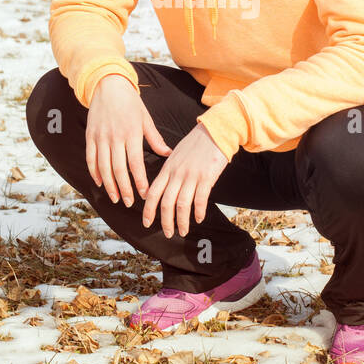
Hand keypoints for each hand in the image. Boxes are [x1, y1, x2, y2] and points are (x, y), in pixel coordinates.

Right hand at [86, 73, 171, 207]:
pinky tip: (100, 183)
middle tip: (129, 203)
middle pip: (119, 169)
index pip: (136, 163)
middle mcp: (115, 137)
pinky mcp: (90, 136)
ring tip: (115, 198)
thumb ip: (155, 139)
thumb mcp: (146, 119)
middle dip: (124, 189)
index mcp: (132, 133)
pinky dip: (94, 172)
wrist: (108, 85)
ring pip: (104, 167)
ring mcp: (100, 137)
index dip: (140, 181)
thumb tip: (168, 154)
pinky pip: (91, 158)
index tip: (145, 194)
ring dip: (109, 185)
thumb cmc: (131, 103)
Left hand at [141, 123, 227, 238]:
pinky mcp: (207, 177)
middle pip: (166, 202)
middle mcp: (177, 173)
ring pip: (182, 204)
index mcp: (167, 168)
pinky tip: (198, 219)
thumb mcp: (176, 154)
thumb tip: (161, 186)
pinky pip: (200, 199)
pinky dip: (198, 212)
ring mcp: (192, 176)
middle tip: (167, 233)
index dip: (148, 210)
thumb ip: (169, 171)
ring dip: (181, 221)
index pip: (153, 193)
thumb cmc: (196, 143)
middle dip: (165, 221)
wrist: (216, 131)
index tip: (147, 223)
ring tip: (183, 231)